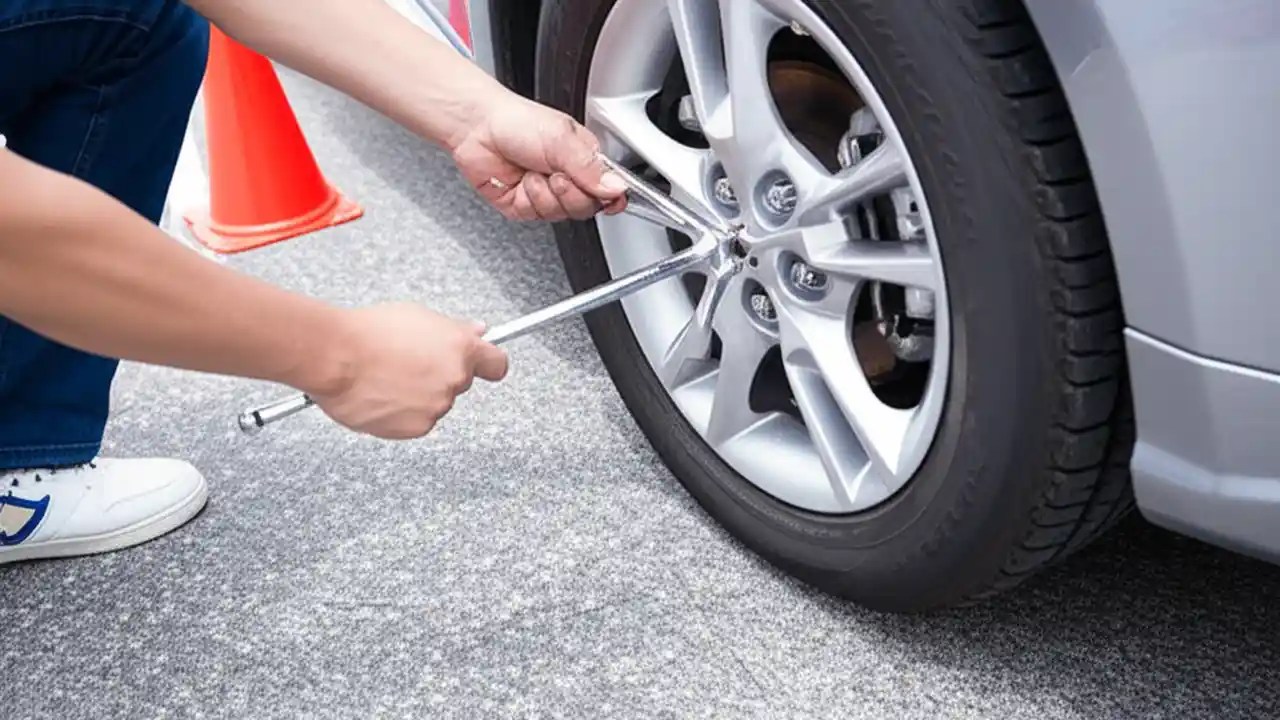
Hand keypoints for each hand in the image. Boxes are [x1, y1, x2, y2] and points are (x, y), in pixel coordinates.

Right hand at [307, 303, 508, 438]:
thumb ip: (452, 330)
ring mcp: (437, 406)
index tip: (481, 363)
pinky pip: (415, 421)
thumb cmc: (368, 332)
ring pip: (435, 403)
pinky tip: (381, 394)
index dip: (487, 363)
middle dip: (440, 375)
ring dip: (418, 395)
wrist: (334, 358)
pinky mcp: (417, 428)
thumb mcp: (416, 316)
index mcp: (460, 349)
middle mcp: (454, 379)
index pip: (497, 364)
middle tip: (408, 363)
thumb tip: (477, 332)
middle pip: (459, 382)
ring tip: (386, 377)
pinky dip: (401, 412)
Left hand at [449, 95, 629, 221]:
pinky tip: (521, 182)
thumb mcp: (561, 139)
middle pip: (587, 207)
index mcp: (585, 159)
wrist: (477, 128)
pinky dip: (529, 199)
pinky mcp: (525, 206)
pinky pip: (537, 216)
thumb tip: (617, 187)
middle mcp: (569, 178)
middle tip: (557, 175)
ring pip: (562, 214)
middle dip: (571, 194)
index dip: (609, 198)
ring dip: (546, 194)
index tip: (606, 198)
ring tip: (534, 172)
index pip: (610, 190)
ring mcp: (546, 194)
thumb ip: (591, 167)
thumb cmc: (517, 122)